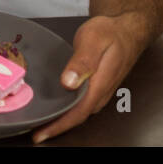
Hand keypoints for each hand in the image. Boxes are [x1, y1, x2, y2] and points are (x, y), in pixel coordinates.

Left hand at [31, 13, 147, 143]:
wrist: (129, 30)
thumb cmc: (110, 33)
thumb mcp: (93, 40)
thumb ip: (82, 62)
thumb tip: (69, 83)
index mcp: (99, 85)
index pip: (77, 113)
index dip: (58, 125)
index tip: (40, 134)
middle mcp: (101, 93)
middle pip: (77, 117)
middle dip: (56, 127)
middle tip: (33, 131)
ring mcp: (101, 92)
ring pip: (79, 112)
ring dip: (61, 120)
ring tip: (41, 122)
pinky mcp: (98, 87)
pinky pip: (82, 104)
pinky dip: (68, 110)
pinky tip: (57, 107)